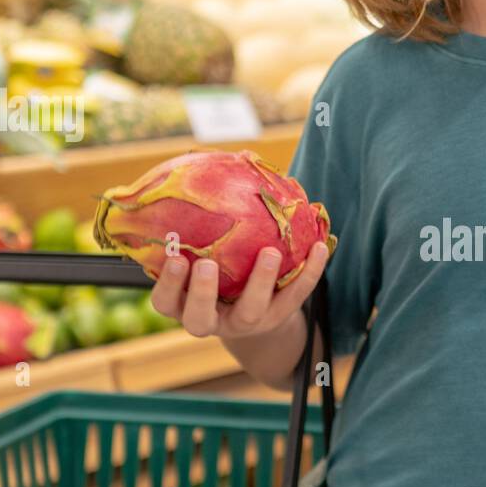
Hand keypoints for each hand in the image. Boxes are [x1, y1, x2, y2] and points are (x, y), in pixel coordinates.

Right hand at [150, 243, 330, 339]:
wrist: (255, 310)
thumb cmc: (217, 270)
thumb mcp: (200, 254)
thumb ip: (196, 226)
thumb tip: (206, 164)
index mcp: (185, 305)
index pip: (166, 302)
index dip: (168, 284)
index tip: (175, 257)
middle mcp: (212, 320)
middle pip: (200, 319)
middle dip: (202, 292)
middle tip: (206, 264)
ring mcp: (245, 323)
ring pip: (251, 312)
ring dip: (260, 281)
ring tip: (270, 252)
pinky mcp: (278, 318)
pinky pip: (294, 298)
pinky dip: (308, 273)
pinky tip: (319, 247)